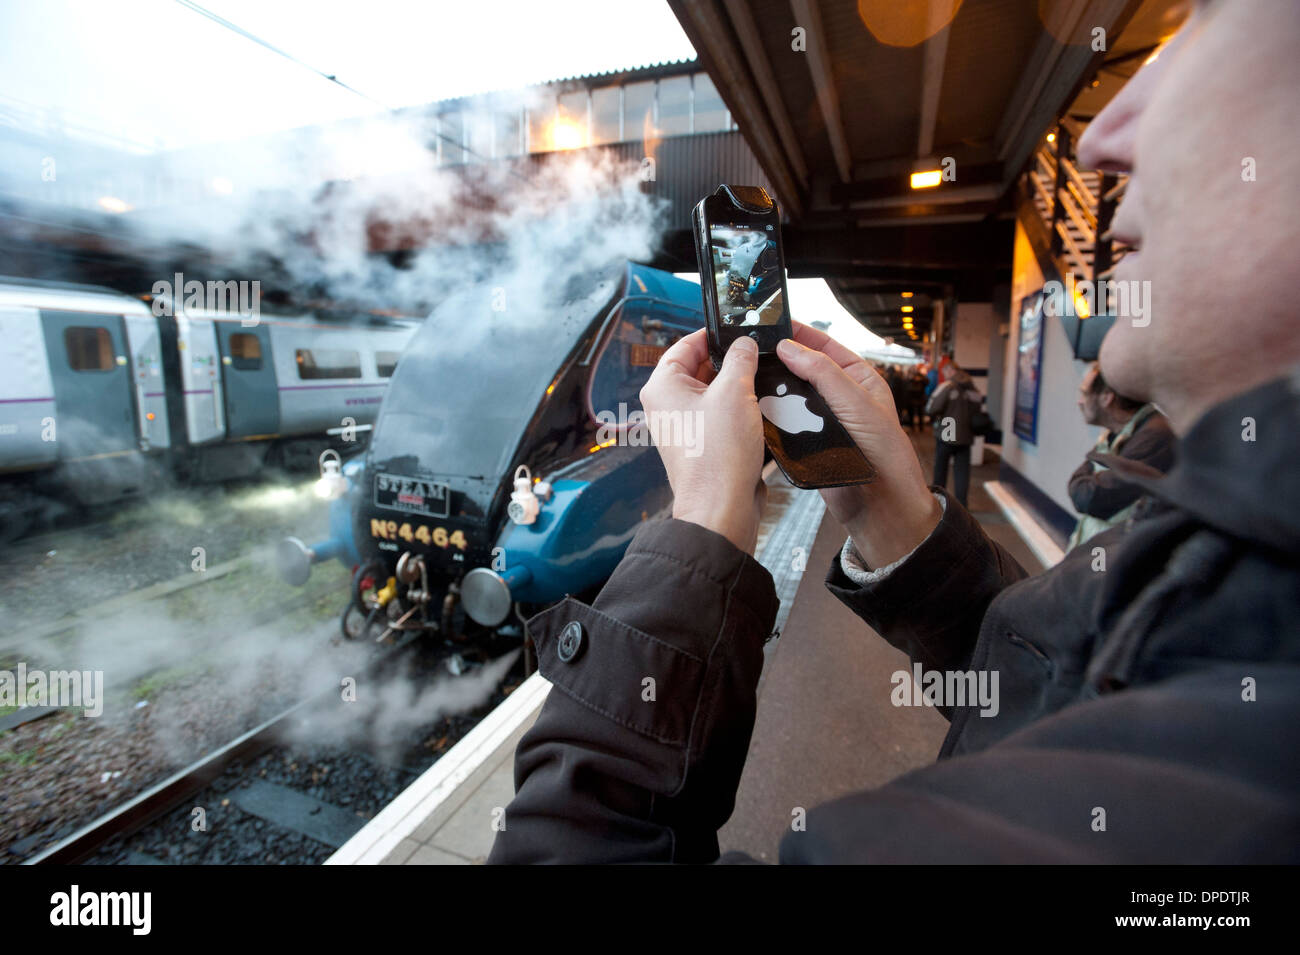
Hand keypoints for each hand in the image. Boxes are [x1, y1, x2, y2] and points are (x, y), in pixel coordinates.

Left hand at [639, 330, 765, 552]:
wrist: (721, 508)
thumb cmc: (718, 454)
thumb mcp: (735, 392)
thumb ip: (740, 359)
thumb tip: (744, 343)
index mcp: (662, 386)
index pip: (686, 344)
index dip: (714, 334)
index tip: (740, 328)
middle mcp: (667, 404)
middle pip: (701, 368)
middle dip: (731, 361)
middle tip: (760, 354)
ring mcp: (684, 426)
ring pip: (714, 392)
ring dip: (738, 386)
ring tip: (765, 379)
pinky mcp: (701, 444)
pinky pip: (720, 416)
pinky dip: (739, 409)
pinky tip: (763, 405)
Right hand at [775, 323, 940, 568]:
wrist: (879, 502)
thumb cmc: (884, 452)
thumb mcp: (855, 402)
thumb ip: (823, 373)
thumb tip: (791, 348)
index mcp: (857, 378)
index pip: (824, 346)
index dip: (800, 333)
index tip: (774, 324)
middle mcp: (837, 395)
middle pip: (802, 368)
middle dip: (780, 360)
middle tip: (753, 351)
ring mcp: (820, 418)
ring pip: (789, 395)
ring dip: (773, 388)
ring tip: (749, 375)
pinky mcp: (806, 440)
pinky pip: (783, 421)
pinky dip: (770, 415)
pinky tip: (755, 406)